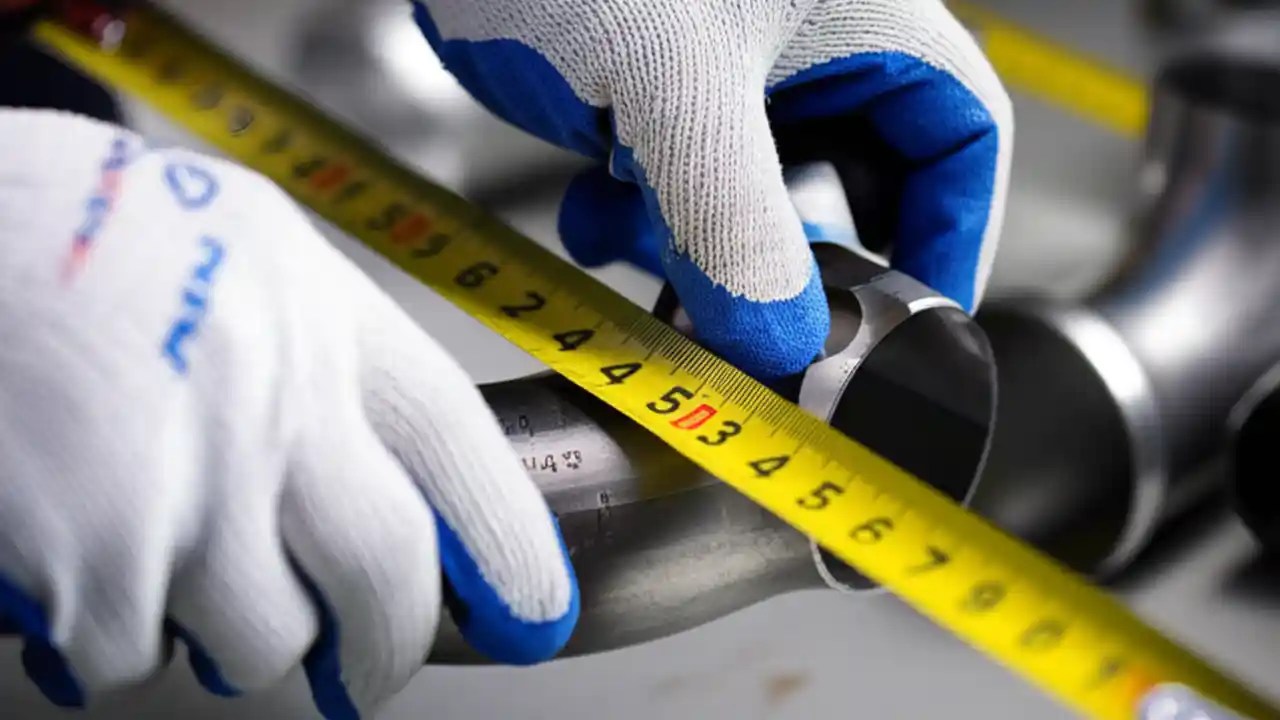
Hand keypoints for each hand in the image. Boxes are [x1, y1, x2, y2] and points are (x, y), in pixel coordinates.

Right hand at [0, 108, 577, 717]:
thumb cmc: (79, 238)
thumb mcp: (245, 256)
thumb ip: (323, 356)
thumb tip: (380, 470)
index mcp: (320, 314)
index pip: (459, 446)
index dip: (511, 542)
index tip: (533, 612)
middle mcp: (276, 399)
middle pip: (388, 571)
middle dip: (387, 648)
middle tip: (365, 675)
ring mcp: (191, 482)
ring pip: (264, 637)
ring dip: (229, 636)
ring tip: (173, 573)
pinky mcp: (96, 555)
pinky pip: (134, 653)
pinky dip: (110, 637)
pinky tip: (78, 569)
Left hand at [412, 0, 1012, 379]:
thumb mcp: (670, 84)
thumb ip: (732, 224)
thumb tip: (780, 343)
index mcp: (857, 13)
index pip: (959, 134)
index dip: (952, 236)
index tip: (912, 326)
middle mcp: (796, 45)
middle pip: (847, 185)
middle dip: (791, 260)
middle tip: (749, 316)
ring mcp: (716, 73)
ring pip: (748, 201)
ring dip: (694, 250)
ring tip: (636, 234)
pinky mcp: (644, 96)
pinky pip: (672, 189)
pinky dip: (636, 221)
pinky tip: (591, 210)